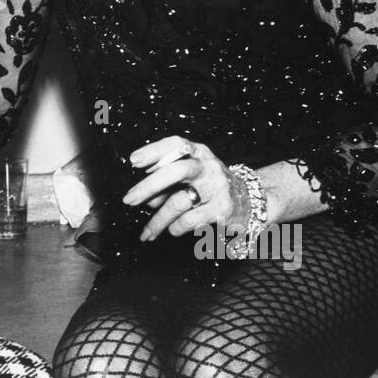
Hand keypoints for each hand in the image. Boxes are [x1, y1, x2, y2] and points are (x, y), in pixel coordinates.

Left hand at [121, 135, 249, 242]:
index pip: (176, 144)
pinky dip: (176, 227)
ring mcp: (217, 187)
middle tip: (129, 200)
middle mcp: (208, 167)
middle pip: (176, 171)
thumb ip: (168, 182)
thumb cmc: (210, 186)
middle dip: (149, 186)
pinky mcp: (222, 209)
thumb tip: (145, 198)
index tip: (134, 161)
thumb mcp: (192, 176)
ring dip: (158, 220)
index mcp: (199, 152)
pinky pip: (190, 220)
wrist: (248, 201)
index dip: (154, 150)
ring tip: (147, 232)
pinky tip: (172, 230)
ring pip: (179, 202)